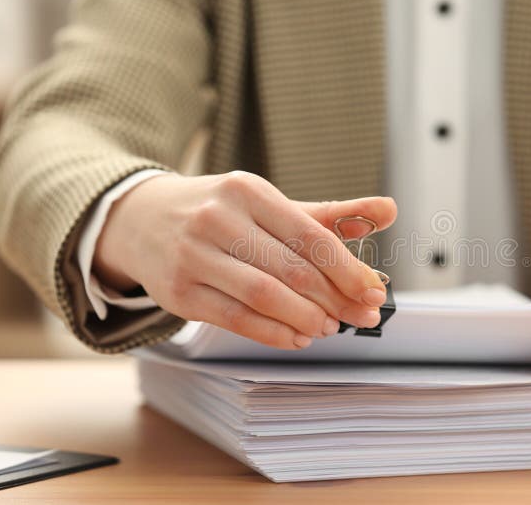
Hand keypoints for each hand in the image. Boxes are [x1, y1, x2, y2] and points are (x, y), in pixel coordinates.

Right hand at [94, 171, 396, 349]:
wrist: (140, 219)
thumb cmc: (220, 213)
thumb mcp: (270, 205)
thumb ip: (329, 214)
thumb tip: (390, 210)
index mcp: (249, 191)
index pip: (312, 237)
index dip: (349, 270)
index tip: (374, 292)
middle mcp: (218, 219)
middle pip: (293, 270)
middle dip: (336, 299)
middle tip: (363, 317)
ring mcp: (194, 256)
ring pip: (266, 296)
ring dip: (307, 319)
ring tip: (329, 327)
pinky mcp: (178, 292)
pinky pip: (237, 319)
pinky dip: (274, 333)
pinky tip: (297, 337)